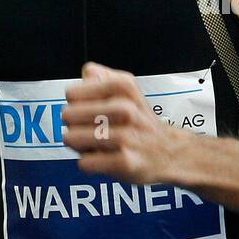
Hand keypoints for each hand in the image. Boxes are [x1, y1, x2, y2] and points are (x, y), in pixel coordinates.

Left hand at [61, 62, 182, 182]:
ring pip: (72, 138)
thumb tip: (86, 73)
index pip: (72, 94)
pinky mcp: (124, 161)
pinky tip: (105, 159)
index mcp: (123, 87)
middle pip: (68, 116)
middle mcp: (125, 109)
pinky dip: (90, 164)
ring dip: (80, 145)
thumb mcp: (128, 88)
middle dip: (74, 125)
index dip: (76, 104)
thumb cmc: (140, 121)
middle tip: (93, 130)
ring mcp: (125, 136)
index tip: (91, 111)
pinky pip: (84, 162)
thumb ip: (102, 76)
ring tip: (98, 144)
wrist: (170, 152)